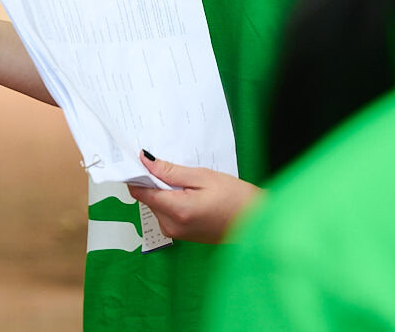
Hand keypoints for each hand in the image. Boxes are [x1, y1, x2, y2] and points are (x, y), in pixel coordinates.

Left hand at [126, 152, 262, 243]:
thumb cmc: (235, 198)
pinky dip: (173, 201)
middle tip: (177, 170)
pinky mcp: (181, 235)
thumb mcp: (203, 177)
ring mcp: (176, 234)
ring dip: (166, 192)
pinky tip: (192, 196)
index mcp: (175, 211)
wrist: (256, 223)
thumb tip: (145, 161)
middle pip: (148, 198)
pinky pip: (167, 213)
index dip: (138, 175)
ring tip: (190, 184)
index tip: (142, 160)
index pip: (140, 192)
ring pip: (157, 205)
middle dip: (156, 182)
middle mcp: (171, 227)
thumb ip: (170, 171)